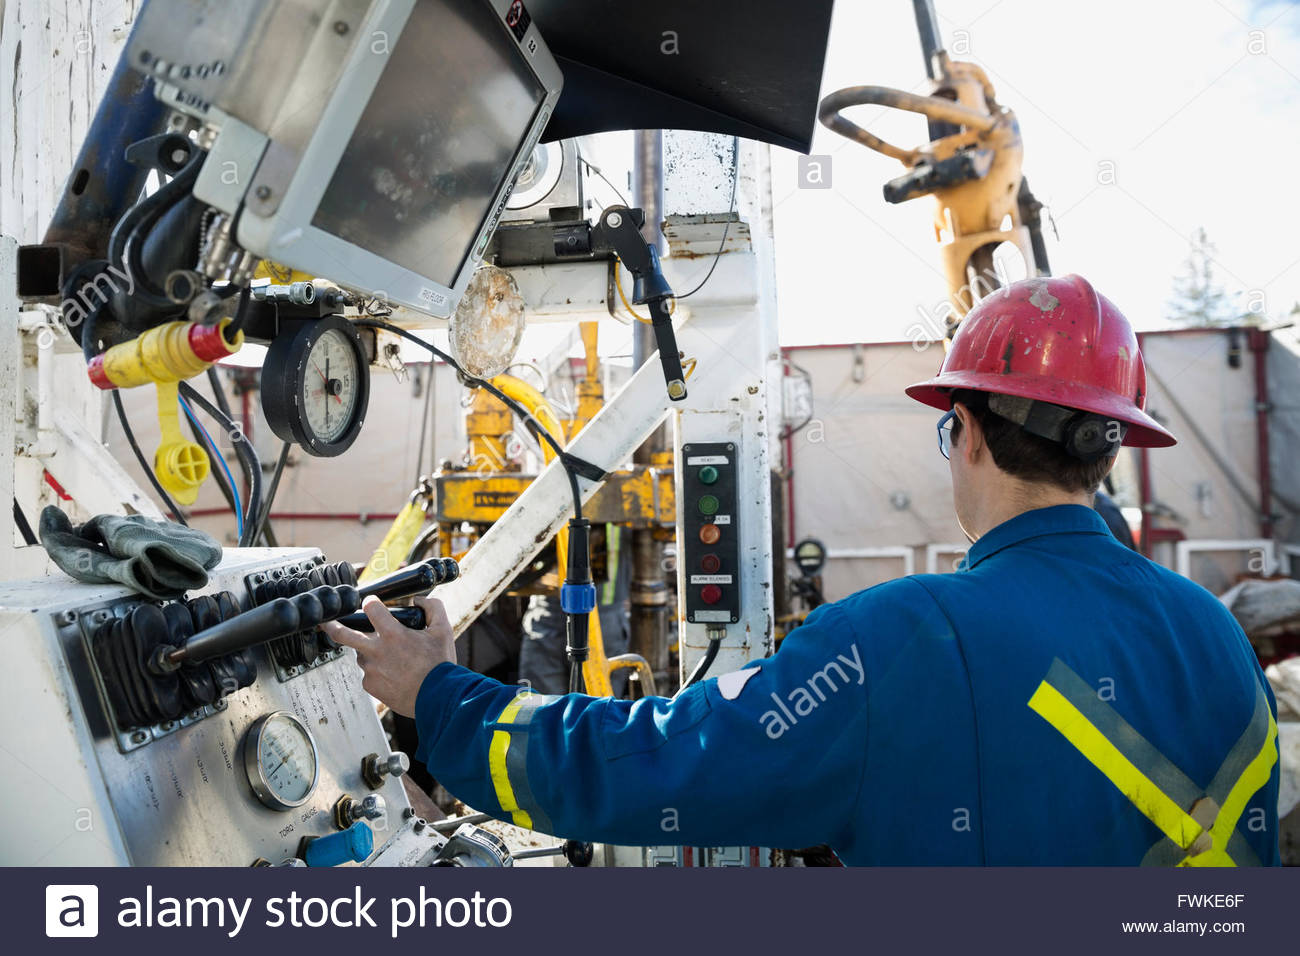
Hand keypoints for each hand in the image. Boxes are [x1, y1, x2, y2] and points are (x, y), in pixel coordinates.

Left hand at [320, 595, 454, 716]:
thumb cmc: (440, 665)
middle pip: (343, 634)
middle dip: (331, 625)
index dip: (371, 602)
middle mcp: (376, 651)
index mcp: (392, 634)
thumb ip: (433, 608)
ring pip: (362, 654)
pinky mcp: (370, 686)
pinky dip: (378, 671)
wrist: (438, 698)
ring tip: (393, 659)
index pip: (370, 608)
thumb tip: (420, 600)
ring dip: (371, 652)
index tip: (371, 603)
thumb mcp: (443, 631)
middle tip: (326, 622)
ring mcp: (371, 670)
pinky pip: (368, 674)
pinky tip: (394, 674)